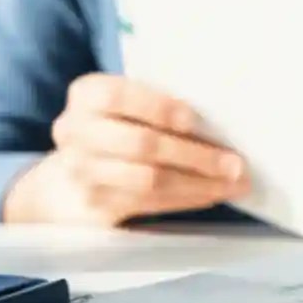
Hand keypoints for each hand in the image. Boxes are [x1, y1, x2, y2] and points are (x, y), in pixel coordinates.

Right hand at [3, 73, 249, 224]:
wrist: (67, 179)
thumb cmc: (114, 128)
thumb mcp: (124, 105)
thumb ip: (156, 103)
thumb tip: (219, 118)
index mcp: (86, 95)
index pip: (117, 96)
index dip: (157, 107)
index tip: (193, 120)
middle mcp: (76, 132)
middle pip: (139, 144)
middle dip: (193, 155)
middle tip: (235, 163)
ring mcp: (83, 174)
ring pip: (148, 181)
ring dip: (198, 183)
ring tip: (234, 183)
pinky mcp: (95, 207)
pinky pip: (148, 205)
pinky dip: (185, 199)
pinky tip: (211, 194)